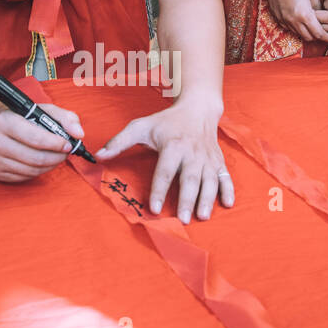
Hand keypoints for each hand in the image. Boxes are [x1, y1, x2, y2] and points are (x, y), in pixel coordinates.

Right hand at [0, 101, 84, 181]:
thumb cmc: (18, 116)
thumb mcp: (41, 109)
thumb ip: (65, 118)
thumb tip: (79, 134)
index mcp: (4, 121)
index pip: (36, 138)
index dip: (56, 144)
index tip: (68, 144)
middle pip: (35, 158)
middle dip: (57, 157)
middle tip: (65, 153)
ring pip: (31, 170)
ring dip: (49, 165)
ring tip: (55, 157)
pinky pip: (23, 177)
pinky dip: (37, 171)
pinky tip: (40, 162)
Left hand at [96, 97, 234, 223]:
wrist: (198, 108)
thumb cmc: (167, 121)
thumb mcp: (141, 126)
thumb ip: (119, 141)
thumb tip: (99, 156)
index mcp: (173, 145)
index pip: (165, 171)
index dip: (159, 190)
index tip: (154, 208)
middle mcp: (192, 153)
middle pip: (190, 179)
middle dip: (187, 199)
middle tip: (182, 219)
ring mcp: (208, 158)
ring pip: (209, 181)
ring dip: (207, 199)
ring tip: (202, 217)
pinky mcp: (218, 161)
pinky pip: (226, 177)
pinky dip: (229, 191)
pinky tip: (228, 205)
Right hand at [262, 0, 327, 43]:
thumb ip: (318, 6)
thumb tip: (322, 15)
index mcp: (304, 14)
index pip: (319, 33)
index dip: (327, 37)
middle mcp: (294, 20)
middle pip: (309, 37)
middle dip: (318, 36)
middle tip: (325, 32)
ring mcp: (284, 20)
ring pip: (299, 34)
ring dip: (308, 33)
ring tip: (314, 27)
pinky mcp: (278, 17)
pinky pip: (290, 28)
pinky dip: (297, 28)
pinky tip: (301, 21)